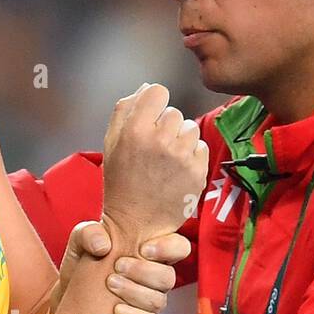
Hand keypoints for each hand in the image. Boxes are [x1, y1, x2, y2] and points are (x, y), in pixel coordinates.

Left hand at [51, 220, 190, 313]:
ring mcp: (148, 300)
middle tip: (118, 265)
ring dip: (134, 292)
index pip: (178, 247)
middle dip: (143, 271)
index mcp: (149, 252)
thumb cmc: (81, 263)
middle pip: (168, 277)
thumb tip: (103, 245)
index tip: (144, 249)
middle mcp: (153, 277)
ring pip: (158, 300)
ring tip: (110, 284)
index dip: (169, 248)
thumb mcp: (80, 240)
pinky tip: (115, 310)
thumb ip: (89, 233)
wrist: (67, 295)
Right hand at [102, 82, 208, 245]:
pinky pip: (202, 147)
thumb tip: (146, 87)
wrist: (135, 226)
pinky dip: (192, 156)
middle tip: (154, 150)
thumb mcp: (111, 144)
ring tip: (166, 161)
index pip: (158, 91)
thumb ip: (124, 110)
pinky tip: (177, 171)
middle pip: (174, 112)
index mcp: (135, 130)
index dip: (154, 103)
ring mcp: (181, 156)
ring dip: (181, 140)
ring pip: (191, 128)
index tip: (150, 118)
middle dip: (165, 127)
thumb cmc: (120, 183)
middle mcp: (160, 140)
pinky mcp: (198, 171)